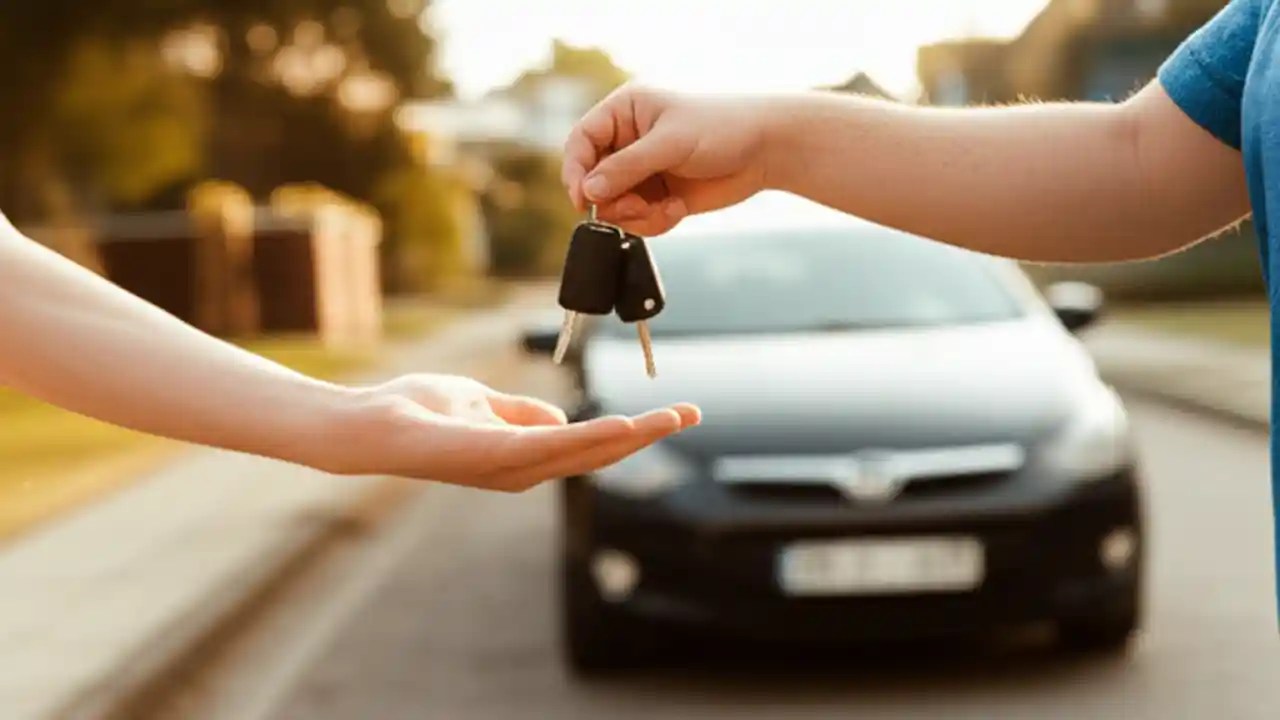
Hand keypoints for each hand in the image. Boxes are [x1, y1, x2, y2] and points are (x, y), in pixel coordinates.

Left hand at [318, 374, 700, 491]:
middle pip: (598, 452)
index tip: (674, 412)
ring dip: (630, 436)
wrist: (368, 425)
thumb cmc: (416, 412)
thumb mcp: (480, 403)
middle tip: (691, 414)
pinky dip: (587, 437)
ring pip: (583, 451)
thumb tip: (560, 419)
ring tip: (669, 419)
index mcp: (524, 456)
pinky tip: (619, 427)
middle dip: (646, 435)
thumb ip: (519, 412)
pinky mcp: (491, 456)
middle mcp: (523, 470)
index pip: (590, 444)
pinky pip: (548, 446)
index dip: (633, 431)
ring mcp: (508, 467)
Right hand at [562, 85, 773, 235]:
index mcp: (625, 112)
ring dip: (635, 215)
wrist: (766, 150)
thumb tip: (589, 191)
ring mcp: (643, 170)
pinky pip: (638, 219)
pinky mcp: (658, 195)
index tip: (582, 199)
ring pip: (614, 206)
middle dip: (612, 201)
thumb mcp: (670, 143)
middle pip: (593, 180)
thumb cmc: (723, 127)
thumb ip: (627, 167)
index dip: (575, 170)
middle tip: (635, 207)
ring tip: (664, 209)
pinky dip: (653, 222)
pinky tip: (677, 210)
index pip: (581, 141)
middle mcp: (629, 141)